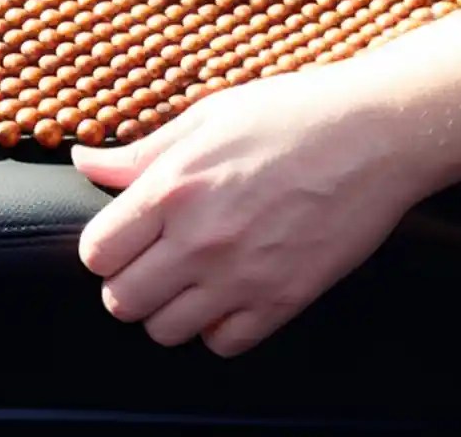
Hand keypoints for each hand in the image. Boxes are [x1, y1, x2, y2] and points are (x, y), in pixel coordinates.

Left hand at [71, 64, 433, 357]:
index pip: (96, 252)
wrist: (376, 135)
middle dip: (126, 285)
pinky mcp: (285, 299)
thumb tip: (84, 164)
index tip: (121, 240)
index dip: (102, 249)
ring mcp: (242, 275)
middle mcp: (200, 239)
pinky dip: (217, 328)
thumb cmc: (288, 116)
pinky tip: (226, 296)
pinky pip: (224, 344)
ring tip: (185, 283)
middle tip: (148, 265)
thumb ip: (139, 154)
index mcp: (172, 188)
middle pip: (121, 302)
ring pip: (165, 332)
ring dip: (167, 311)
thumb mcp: (204, 120)